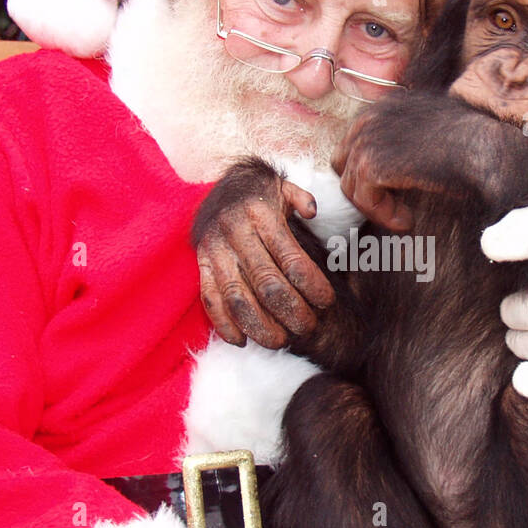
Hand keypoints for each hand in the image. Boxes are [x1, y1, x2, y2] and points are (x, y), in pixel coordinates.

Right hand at [194, 165, 333, 348]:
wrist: (219, 188)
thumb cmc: (260, 194)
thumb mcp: (282, 186)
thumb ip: (302, 198)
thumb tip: (313, 212)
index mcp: (261, 215)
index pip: (291, 258)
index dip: (312, 284)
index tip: (327, 302)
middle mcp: (235, 233)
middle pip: (267, 282)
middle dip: (291, 310)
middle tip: (309, 326)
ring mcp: (215, 251)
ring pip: (237, 297)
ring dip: (260, 325)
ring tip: (281, 341)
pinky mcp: (200, 264)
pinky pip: (209, 299)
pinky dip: (224, 324)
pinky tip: (242, 340)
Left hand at [332, 93, 499, 231]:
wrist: (485, 148)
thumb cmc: (469, 143)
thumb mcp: (427, 129)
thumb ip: (401, 139)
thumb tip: (386, 168)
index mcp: (380, 107)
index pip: (351, 146)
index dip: (367, 174)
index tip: (391, 192)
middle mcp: (368, 118)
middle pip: (343, 167)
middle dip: (365, 191)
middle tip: (394, 208)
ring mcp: (367, 140)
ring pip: (352, 188)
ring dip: (378, 207)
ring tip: (405, 216)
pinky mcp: (372, 165)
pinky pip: (364, 201)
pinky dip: (384, 216)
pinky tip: (407, 220)